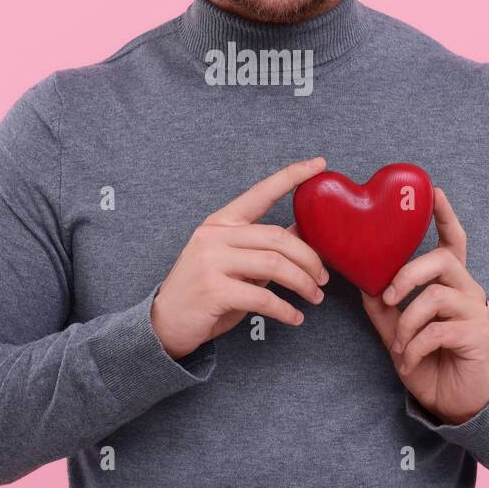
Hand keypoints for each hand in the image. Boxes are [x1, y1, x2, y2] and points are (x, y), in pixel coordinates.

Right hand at [151, 157, 330, 359]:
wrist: (165, 323)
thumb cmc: (204, 292)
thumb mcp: (234, 264)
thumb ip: (264, 248)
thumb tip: (302, 231)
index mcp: (220, 222)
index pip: (260, 193)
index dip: (291, 176)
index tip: (318, 164)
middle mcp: (214, 236)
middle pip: (277, 237)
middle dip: (309, 258)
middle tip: (323, 278)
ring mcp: (211, 261)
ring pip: (274, 265)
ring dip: (302, 283)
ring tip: (315, 296)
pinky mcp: (214, 290)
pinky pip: (263, 297)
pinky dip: (285, 310)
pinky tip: (294, 317)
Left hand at [360, 187, 488, 425]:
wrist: (451, 401)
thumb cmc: (426, 358)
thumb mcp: (397, 328)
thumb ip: (384, 302)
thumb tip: (361, 279)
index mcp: (449, 282)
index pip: (453, 240)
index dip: (445, 215)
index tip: (435, 191)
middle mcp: (466, 291)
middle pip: (443, 260)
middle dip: (409, 274)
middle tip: (388, 296)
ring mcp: (474, 313)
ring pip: (436, 296)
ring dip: (407, 321)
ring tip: (399, 344)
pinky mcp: (476, 338)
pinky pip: (438, 331)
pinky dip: (415, 346)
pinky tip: (409, 361)